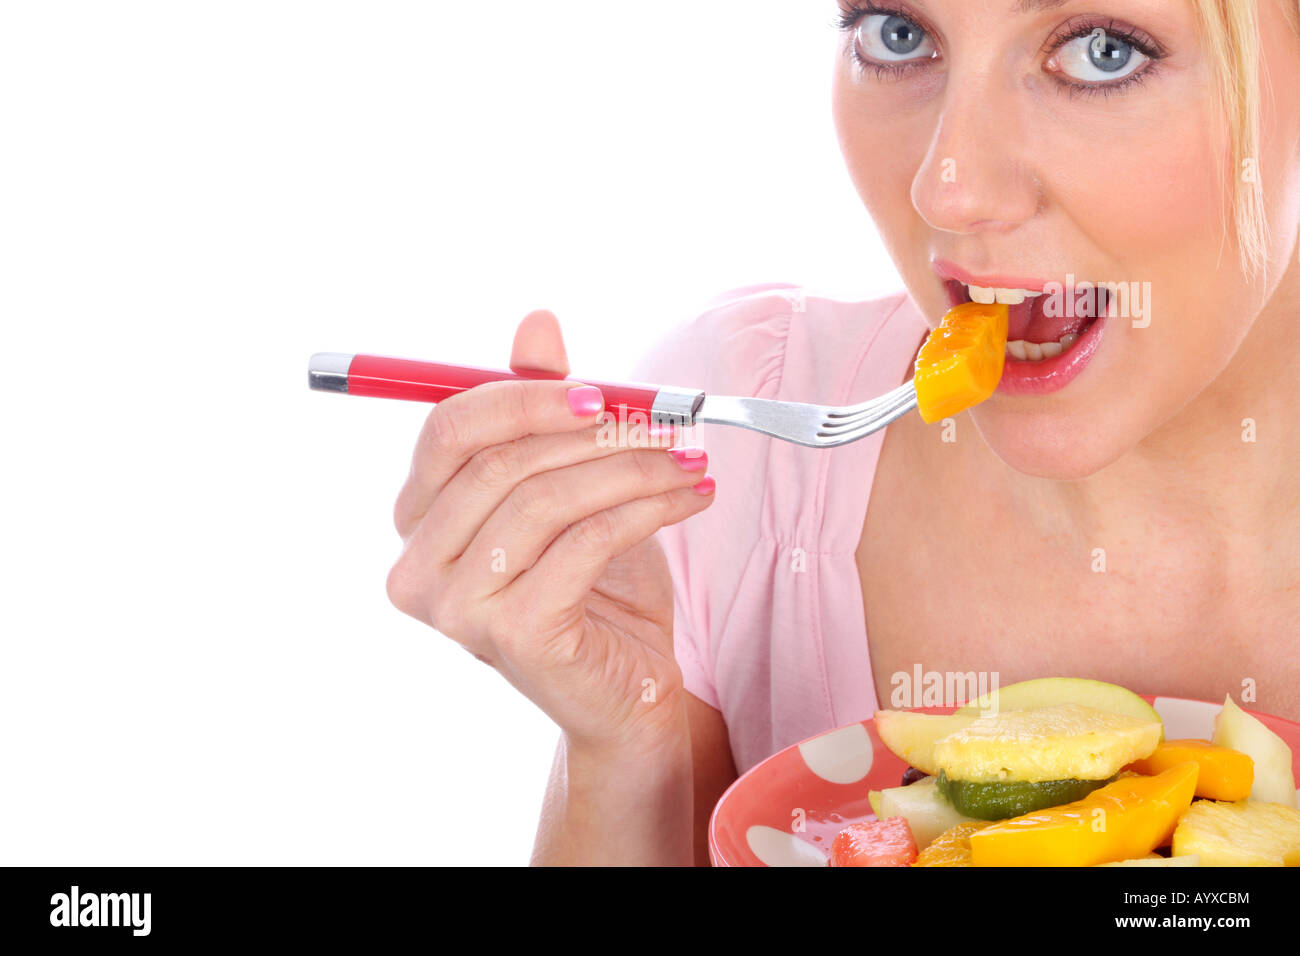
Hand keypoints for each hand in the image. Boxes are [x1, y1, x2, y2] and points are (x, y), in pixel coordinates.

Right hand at [386, 310, 715, 751]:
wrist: (626, 690)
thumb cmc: (596, 584)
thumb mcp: (571, 483)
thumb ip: (545, 409)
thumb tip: (537, 321)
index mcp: (419, 520)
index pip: (450, 429)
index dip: (527, 398)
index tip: (604, 391)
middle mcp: (418, 566)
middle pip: (498, 460)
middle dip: (595, 430)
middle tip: (667, 420)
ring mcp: (456, 608)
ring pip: (546, 497)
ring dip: (633, 466)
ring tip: (691, 458)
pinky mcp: (510, 634)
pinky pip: (584, 541)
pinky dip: (648, 508)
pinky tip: (691, 497)